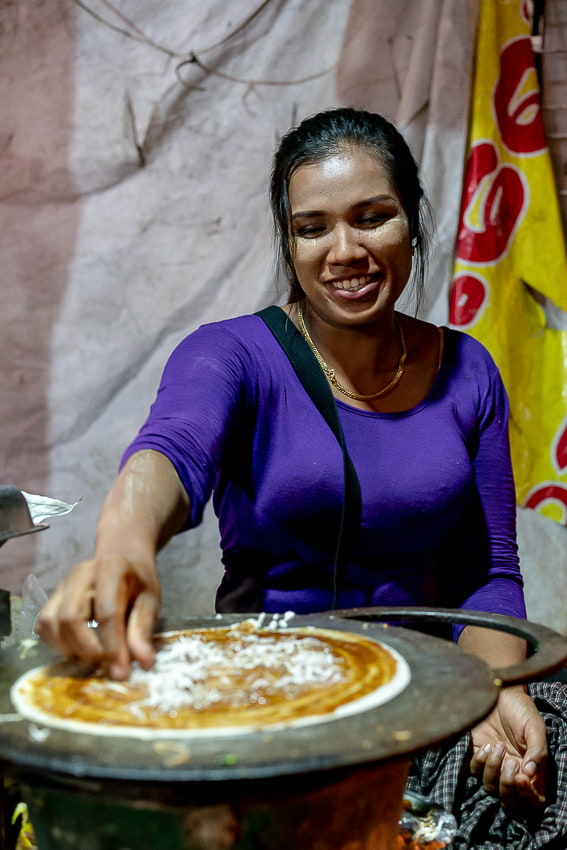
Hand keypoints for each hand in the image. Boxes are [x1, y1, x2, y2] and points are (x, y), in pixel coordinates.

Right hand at [36, 553, 160, 679]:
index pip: (107, 613)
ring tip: (95, 655)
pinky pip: (43, 625)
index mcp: (111, 569)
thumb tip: (145, 664)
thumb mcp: (150, 601)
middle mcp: (81, 574)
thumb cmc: (138, 582)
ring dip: (71, 649)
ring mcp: (62, 584)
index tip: (121, 673)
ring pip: (52, 623)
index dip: (113, 647)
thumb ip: (143, 630)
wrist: (122, 559)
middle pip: (71, 618)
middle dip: (88, 650)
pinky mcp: (52, 597)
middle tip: (108, 665)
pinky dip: (57, 644)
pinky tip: (78, 648)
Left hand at [469, 686, 546, 815]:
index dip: (528, 796)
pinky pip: (475, 772)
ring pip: (490, 788)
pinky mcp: (477, 756)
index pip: (534, 800)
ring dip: (493, 770)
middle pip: (509, 801)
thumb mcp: (535, 727)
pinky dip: (480, 762)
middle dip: (507, 786)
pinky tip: (486, 745)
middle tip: (510, 763)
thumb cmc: (520, 708)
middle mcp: (514, 772)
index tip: (521, 777)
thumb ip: (537, 751)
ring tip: (498, 746)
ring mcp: (495, 766)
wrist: (497, 691)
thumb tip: (530, 773)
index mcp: (533, 770)